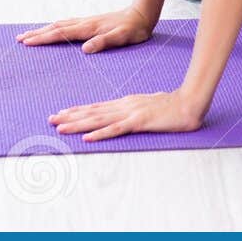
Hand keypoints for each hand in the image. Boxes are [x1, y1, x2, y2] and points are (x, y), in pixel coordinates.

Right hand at [16, 7, 153, 53]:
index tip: (27, 42)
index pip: (61, 34)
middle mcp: (85, 23)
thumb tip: (85, 49)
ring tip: (30, 34)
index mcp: (89, 28)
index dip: (43, 38)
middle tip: (19, 39)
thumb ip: (104, 42)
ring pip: (60, 25)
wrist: (143, 14)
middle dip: (37, 33)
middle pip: (56, 28)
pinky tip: (53, 29)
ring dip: (44, 29)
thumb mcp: (122, 38)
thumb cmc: (134, 29)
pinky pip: (68, 24)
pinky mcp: (91, 22)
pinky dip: (56, 27)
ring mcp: (87, 21)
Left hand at [48, 89, 206, 141]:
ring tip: (60, 127)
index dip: (77, 111)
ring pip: (99, 120)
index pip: (97, 107)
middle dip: (70, 116)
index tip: (61, 113)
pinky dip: (100, 134)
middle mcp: (124, 106)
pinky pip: (116, 129)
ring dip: (78, 124)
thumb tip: (130, 113)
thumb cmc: (173, 106)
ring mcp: (131, 113)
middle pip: (92, 112)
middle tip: (50, 119)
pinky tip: (87, 138)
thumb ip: (138, 109)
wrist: (190, 103)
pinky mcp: (139, 122)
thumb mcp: (151, 105)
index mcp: (126, 102)